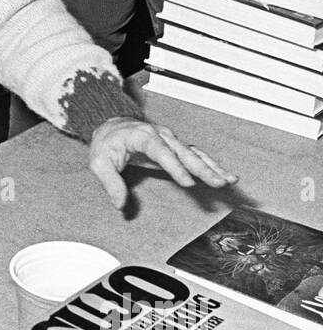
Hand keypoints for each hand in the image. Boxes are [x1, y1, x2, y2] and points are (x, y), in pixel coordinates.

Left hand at [88, 117, 236, 209]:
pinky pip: (195, 156)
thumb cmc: (106, 142)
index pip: (162, 152)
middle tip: (217, 183)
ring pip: (194, 154)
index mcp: (143, 136)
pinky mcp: (174, 148)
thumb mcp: (99, 163)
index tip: (188, 182)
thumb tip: (120, 204)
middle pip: (184, 153)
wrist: (110, 126)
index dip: (176, 167)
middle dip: (202, 169)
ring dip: (213, 167)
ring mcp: (170, 141)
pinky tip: (225, 175)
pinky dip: (211, 166)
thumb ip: (111, 183)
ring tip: (229, 180)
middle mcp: (161, 136)